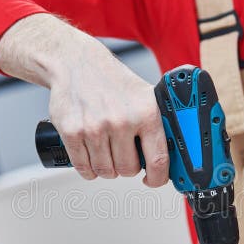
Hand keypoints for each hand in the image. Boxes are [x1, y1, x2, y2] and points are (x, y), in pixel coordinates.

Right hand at [0, 14, 168, 186]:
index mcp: (145, 112)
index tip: (152, 179)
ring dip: (107, 167)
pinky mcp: (72, 132)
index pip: (158, 159)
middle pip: (128, 169)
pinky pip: (83, 167)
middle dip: (126, 167)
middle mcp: (121, 120)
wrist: (77, 63)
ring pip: (105, 171)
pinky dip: (88, 168)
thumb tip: (171, 155)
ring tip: (106, 151)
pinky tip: (91, 156)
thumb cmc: (112, 82)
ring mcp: (95, 127)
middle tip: (123, 154)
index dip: (157, 177)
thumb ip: (156, 124)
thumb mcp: (144, 96)